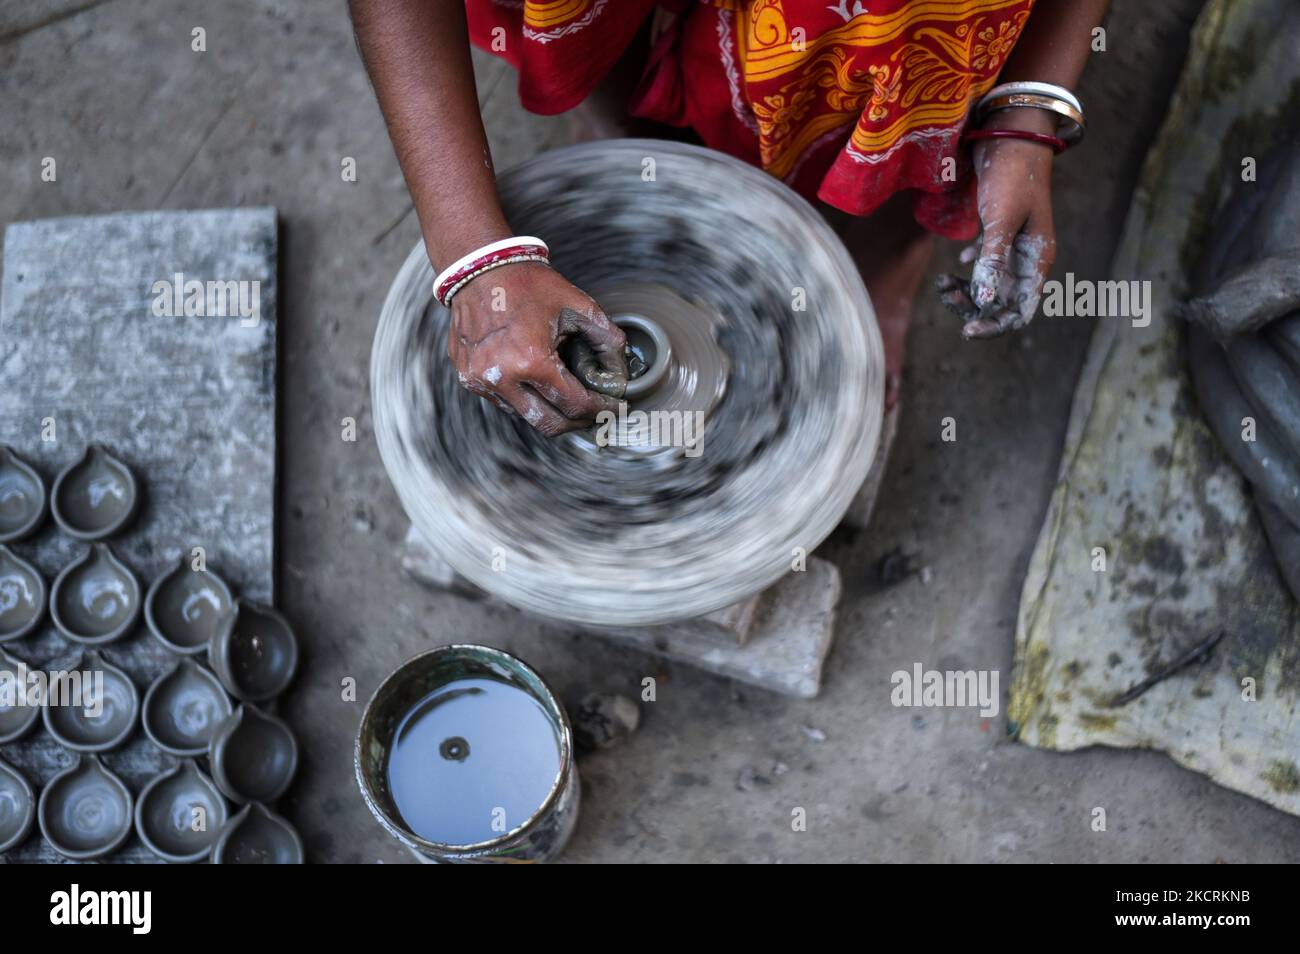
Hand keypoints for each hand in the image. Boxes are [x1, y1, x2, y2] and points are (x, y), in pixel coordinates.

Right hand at [447, 261, 628, 435]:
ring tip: (568, 394)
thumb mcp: (576, 304)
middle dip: (578, 421)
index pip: (574, 404)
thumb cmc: (527, 284)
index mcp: (530, 360)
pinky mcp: (468, 378)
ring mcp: (480, 381)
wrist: (479, 268)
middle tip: (595, 412)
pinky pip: (504, 402)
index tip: (613, 408)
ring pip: (525, 416)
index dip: (600, 410)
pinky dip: (525, 398)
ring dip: (550, 410)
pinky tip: (539, 382)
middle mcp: (501, 378)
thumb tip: (622, 370)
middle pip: (549, 423)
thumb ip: (606, 338)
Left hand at [937, 111, 1057, 337]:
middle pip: (1001, 302)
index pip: (1021, 312)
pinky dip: (970, 271)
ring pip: (990, 285)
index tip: (967, 330)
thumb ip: (993, 261)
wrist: (1011, 136)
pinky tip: (958, 264)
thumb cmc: (1011, 175)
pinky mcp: (1000, 234)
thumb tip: (983, 303)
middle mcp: (1028, 259)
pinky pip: (986, 265)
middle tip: (945, 291)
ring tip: (943, 282)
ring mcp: (1015, 247)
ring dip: (967, 289)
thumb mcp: (1000, 220)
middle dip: (973, 306)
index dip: (995, 325)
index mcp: (1038, 261)